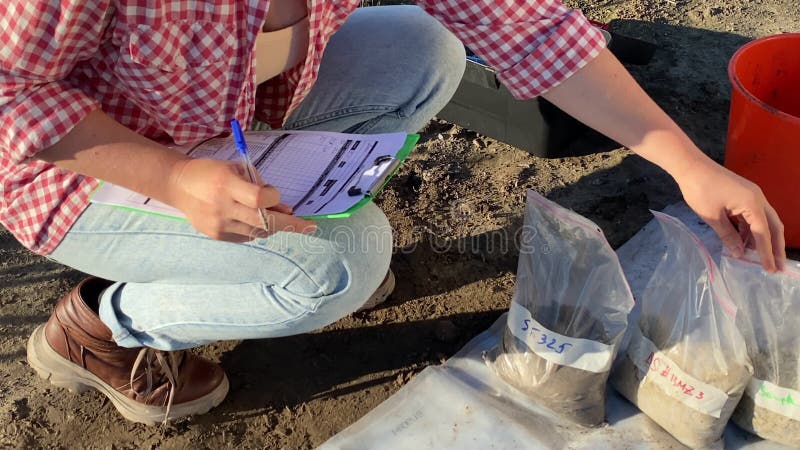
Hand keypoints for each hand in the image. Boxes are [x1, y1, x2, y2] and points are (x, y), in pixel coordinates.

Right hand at [166, 158, 315, 241]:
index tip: (274, 194)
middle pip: (263, 222)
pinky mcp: (217, 235)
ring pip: (258, 233)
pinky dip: (258, 229)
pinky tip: (258, 221)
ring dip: (275, 226)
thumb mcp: (236, 168)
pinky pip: (247, 236)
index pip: (258, 199)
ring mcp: (219, 224)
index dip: (273, 198)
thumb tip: (286, 208)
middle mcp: (222, 207)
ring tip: (282, 219)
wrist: (178, 185)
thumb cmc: (212, 172)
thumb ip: (259, 186)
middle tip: (311, 226)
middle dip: (291, 224)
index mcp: (226, 184)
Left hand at [675, 157, 785, 271]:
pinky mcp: (743, 195)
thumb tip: (739, 254)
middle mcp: (758, 199)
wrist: (691, 166)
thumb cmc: (700, 190)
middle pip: (773, 226)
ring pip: (762, 221)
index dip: (766, 253)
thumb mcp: (713, 217)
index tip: (771, 270)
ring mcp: (751, 195)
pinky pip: (751, 215)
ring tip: (758, 258)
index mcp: (753, 203)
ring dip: (761, 238)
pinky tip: (743, 242)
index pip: (764, 233)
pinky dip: (749, 229)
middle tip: (777, 266)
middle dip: (775, 247)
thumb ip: (728, 236)